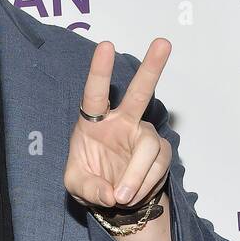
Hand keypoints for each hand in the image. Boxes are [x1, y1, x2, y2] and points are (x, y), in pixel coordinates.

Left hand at [64, 38, 172, 209]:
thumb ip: (89, 188)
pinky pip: (157, 167)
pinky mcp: (161, 152)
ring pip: (149, 147)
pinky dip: (143, 185)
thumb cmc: (90, 180)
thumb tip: (111, 193)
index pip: (95, 93)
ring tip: (122, 196)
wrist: (113, 198)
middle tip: (163, 42)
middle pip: (140, 92)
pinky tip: (132, 195)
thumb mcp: (76, 186)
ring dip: (136, 175)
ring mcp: (143, 135)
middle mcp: (122, 121)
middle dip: (152, 68)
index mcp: (94, 121)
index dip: (100, 70)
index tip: (106, 46)